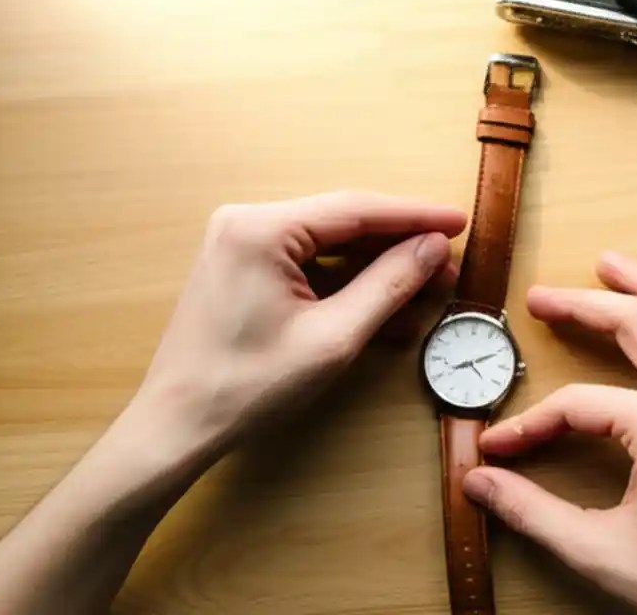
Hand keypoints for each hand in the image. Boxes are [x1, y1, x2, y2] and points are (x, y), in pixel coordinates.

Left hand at [127, 191, 465, 465]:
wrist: (178, 427)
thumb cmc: (246, 387)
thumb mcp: (334, 338)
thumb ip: (388, 284)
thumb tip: (432, 248)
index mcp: (261, 229)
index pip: (355, 209)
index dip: (414, 216)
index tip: (458, 222)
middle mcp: (246, 224)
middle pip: (343, 224)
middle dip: (399, 247)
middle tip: (447, 267)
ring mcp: (241, 247)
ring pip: (328, 248)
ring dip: (376, 271)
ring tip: (427, 292)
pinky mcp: (242, 272)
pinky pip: (307, 267)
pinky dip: (346, 287)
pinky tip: (386, 311)